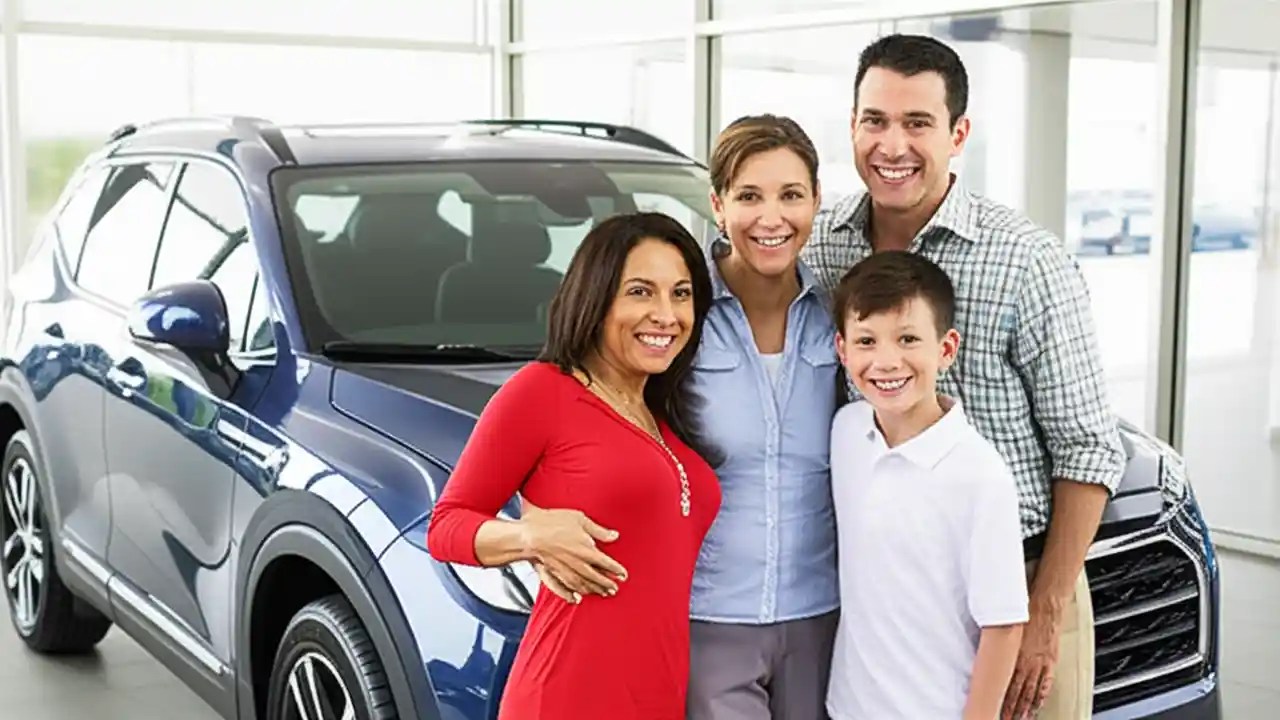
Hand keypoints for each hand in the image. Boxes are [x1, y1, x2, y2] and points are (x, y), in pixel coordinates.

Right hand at [518, 498, 625, 601]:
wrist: (528, 534)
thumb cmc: (553, 522)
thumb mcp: (580, 519)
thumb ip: (599, 531)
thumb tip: (615, 536)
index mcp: (586, 550)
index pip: (606, 564)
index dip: (616, 570)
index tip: (623, 576)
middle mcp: (577, 564)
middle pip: (596, 578)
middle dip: (607, 584)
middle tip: (615, 589)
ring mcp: (564, 571)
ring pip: (582, 585)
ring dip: (593, 591)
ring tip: (602, 594)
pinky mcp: (552, 574)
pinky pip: (565, 589)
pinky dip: (571, 595)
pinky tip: (576, 599)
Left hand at [1002, 604, 1061, 718]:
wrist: (1045, 606)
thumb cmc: (1024, 613)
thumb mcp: (1005, 629)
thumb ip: (997, 645)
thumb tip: (986, 655)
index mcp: (1013, 655)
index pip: (1005, 683)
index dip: (1000, 699)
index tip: (994, 710)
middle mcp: (1026, 662)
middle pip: (1017, 692)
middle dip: (1010, 708)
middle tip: (1004, 719)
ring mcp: (1040, 664)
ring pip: (1031, 691)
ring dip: (1025, 708)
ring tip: (1020, 719)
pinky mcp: (1050, 662)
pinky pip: (1046, 684)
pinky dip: (1041, 697)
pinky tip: (1037, 706)